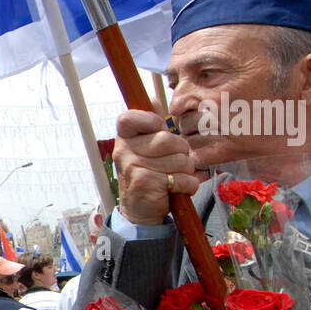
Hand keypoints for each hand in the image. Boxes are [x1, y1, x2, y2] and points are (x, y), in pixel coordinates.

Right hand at [113, 110, 200, 224]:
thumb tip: (153, 99)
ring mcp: (132, 166)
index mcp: (124, 137)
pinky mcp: (144, 182)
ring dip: (185, 172)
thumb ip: (152, 125)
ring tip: (174, 178)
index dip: (151, 121)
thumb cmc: (149, 174)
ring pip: (179, 160)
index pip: (131, 117)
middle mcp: (124, 150)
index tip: (157, 132)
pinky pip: (180, 178)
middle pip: (168, 139)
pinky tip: (176, 190)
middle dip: (180, 154)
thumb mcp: (148, 147)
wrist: (140, 210)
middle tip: (173, 164)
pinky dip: (187, 186)